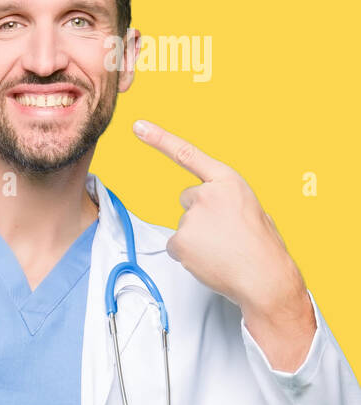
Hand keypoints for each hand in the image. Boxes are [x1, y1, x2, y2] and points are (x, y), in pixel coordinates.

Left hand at [133, 119, 315, 370]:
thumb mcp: (253, 209)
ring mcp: (191, 217)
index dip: (160, 139)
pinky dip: (189, 255)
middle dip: (201, 215)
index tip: (138, 126)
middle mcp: (207, 193)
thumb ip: (227, 200)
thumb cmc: (263, 246)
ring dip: (198, 237)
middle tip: (226, 234)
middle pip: (188, 199)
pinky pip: (176, 245)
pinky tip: (210, 260)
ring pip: (184, 225)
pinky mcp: (180, 239)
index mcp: (228, 181)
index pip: (188, 154)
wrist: (266, 278)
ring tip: (223, 249)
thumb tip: (213, 210)